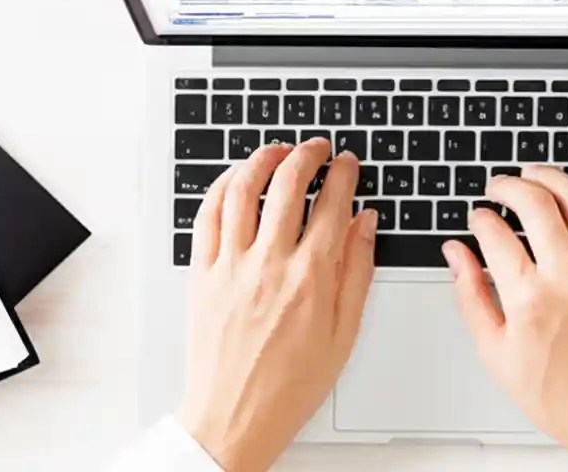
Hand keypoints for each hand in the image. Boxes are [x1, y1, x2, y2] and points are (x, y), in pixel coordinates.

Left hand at [176, 139, 377, 471]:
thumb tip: (365, 223)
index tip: (348, 164)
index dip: (343, 174)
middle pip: (288, 184)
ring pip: (243, 189)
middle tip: (318, 148)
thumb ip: (357, 271)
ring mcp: (230, 266)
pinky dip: (223, 186)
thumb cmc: (290, 386)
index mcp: (311, 279)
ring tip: (278, 151)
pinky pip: (208, 215)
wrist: (233, 418)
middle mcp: (269, 264)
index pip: (332, 204)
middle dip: (308, 154)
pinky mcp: (202, 274)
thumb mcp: (344, 332)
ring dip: (263, 159)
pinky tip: (236, 179)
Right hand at [442, 167, 567, 471]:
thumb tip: (456, 255)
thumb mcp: (497, 355)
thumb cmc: (562, 397)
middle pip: (535, 202)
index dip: (480, 218)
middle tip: (498, 188)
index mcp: (529, 299)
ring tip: (533, 176)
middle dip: (508, 186)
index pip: (495, 233)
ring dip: (551, 177)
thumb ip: (472, 297)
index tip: (477, 218)